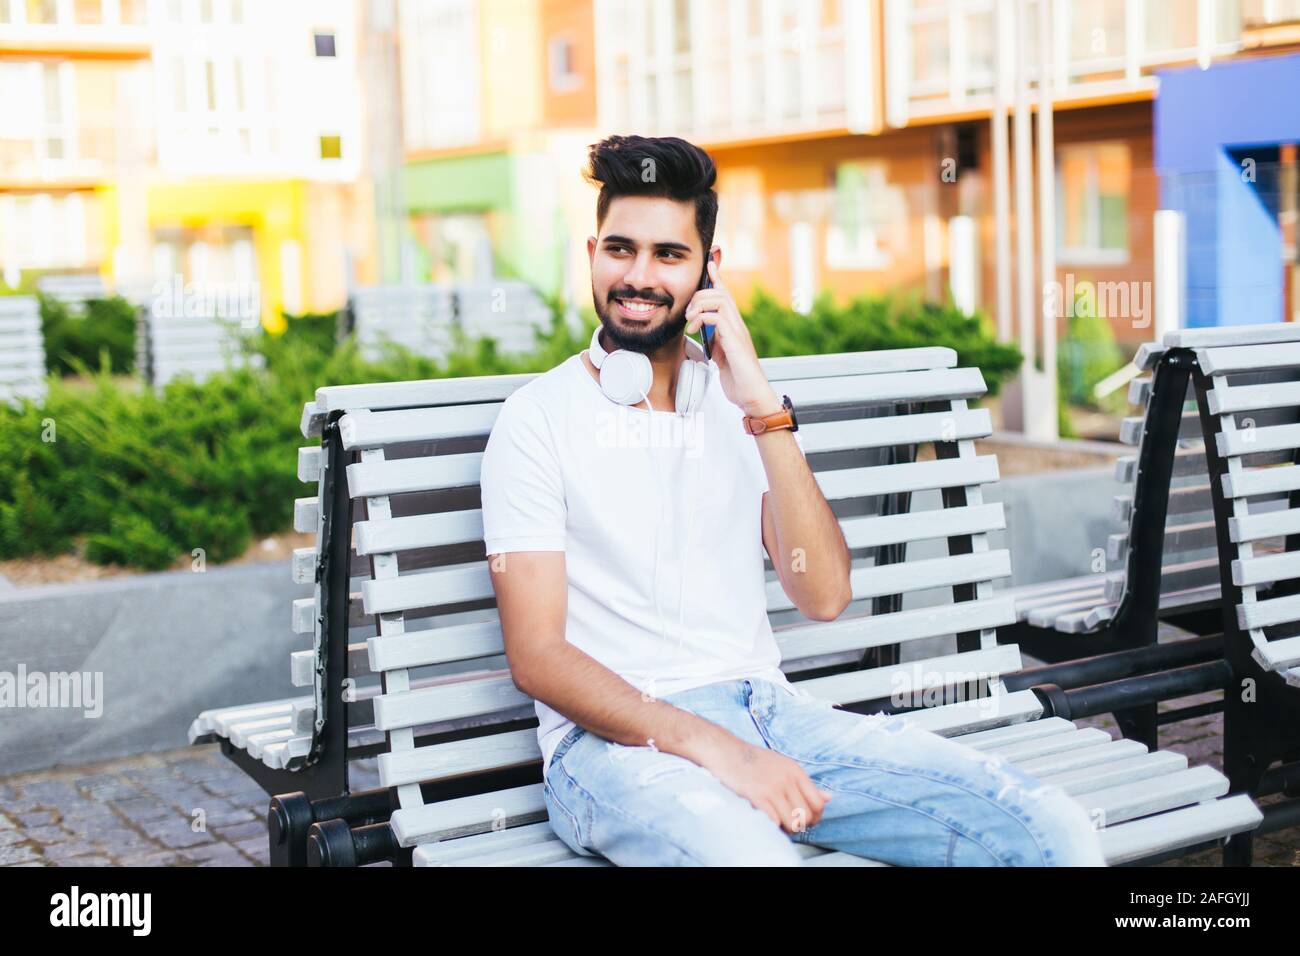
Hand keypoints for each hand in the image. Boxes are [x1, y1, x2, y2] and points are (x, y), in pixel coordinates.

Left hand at [686, 259, 781, 416]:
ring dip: (698, 306)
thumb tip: (702, 332)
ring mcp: (737, 331)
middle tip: (688, 314)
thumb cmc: (738, 379)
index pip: (726, 295)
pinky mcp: (734, 340)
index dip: (717, 278)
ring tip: (690, 321)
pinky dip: (701, 319)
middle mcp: (738, 324)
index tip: (709, 264)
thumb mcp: (721, 355)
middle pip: (720, 293)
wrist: (751, 395)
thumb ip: (714, 341)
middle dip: (699, 296)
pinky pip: (717, 317)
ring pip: (718, 300)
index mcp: (734, 326)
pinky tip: (694, 331)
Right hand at [699, 735, 831, 835]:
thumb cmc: (753, 760)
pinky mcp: (757, 796)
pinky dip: (771, 825)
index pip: (819, 804)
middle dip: (799, 825)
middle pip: (807, 816)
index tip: (802, 818)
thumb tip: (829, 798)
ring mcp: (772, 788)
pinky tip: (764, 818)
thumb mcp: (783, 766)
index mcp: (796, 772)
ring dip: (784, 828)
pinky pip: (774, 821)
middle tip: (787, 822)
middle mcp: (787, 780)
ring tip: (775, 821)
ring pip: (792, 822)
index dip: (814, 817)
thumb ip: (804, 784)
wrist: (725, 751)